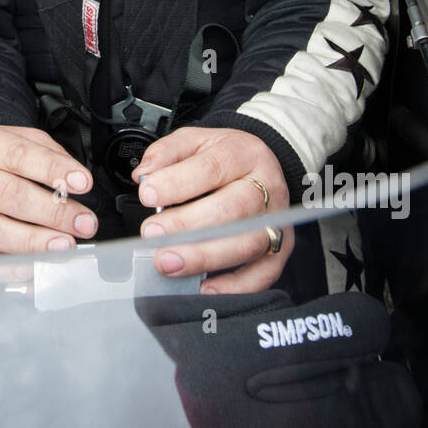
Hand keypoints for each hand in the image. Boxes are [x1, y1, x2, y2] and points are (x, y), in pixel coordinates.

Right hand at [0, 125, 96, 259]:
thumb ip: (52, 158)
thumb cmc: (3, 158)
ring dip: (32, 243)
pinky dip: (4, 269)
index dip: (53, 170)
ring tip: (63, 246)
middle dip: (52, 213)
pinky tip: (31, 268)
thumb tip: (79, 184)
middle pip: (9, 196)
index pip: (19, 155)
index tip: (83, 183)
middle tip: (83, 223)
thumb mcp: (27, 141)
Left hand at [132, 126, 292, 290]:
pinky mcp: (281, 249)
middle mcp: (267, 187)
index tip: (147, 194)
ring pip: (246, 243)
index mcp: (244, 153)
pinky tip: (205, 287)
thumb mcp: (196, 140)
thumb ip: (167, 152)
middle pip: (232, 209)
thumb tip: (145, 173)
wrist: (261, 167)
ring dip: (204, 257)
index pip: (212, 167)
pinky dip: (235, 285)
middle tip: (152, 234)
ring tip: (168, 262)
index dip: (178, 182)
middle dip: (188, 225)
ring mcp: (276, 220)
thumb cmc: (226, 158)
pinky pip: (263, 273)